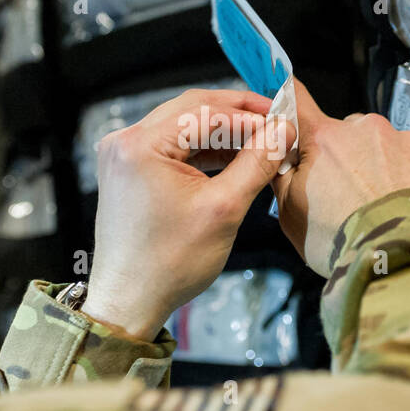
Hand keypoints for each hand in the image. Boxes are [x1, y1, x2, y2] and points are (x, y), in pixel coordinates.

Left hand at [82, 89, 294, 340]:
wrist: (130, 300)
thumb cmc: (169, 264)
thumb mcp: (224, 209)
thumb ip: (257, 162)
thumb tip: (284, 130)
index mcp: (141, 145)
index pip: (206, 111)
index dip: (251, 116)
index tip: (284, 122)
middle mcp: (126, 141)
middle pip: (192, 110)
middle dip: (238, 116)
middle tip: (277, 122)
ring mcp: (125, 155)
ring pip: (184, 126)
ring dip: (224, 132)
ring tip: (262, 142)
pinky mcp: (130, 170)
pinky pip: (174, 146)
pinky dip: (205, 150)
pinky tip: (235, 157)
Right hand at [271, 80, 409, 276]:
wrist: (403, 258)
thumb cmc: (341, 239)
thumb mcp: (289, 213)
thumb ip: (281, 175)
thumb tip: (280, 154)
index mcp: (324, 138)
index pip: (297, 99)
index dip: (288, 99)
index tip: (286, 101)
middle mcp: (366, 129)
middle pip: (344, 132)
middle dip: (341, 155)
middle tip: (342, 195)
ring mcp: (405, 142)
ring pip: (382, 147)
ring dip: (376, 169)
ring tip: (376, 209)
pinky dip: (407, 182)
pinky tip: (401, 210)